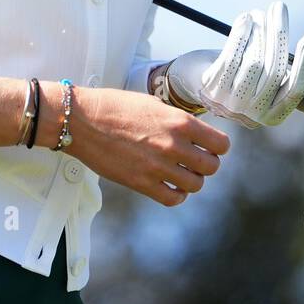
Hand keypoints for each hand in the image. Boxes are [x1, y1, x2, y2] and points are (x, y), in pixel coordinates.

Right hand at [69, 87, 230, 206]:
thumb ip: (176, 120)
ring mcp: (158, 167)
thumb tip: (193, 132)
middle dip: (206, 164)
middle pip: (212, 167)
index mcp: (180, 122)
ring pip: (195, 185)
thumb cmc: (114, 107)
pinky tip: (170, 185)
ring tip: (180, 172)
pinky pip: (173, 199)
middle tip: (195, 160)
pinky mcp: (142, 184)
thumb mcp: (153, 104)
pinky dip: (176, 194)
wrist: (83, 120)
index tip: (210, 147)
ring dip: (191, 180)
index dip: (218, 147)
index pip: (221, 144)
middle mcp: (173, 145)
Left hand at [164, 1, 303, 127]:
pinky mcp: (211, 87)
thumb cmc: (240, 78)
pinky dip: (241, 35)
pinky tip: (246, 19)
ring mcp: (230, 103)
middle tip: (280, 8)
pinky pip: (232, 57)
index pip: (295, 91)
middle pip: (274, 73)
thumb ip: (292, 92)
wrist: (195, 79)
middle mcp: (252, 115)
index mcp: (272, 116)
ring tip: (259, 13)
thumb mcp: (269, 84)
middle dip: (278, 35)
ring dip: (258, 32)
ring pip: (254, 63)